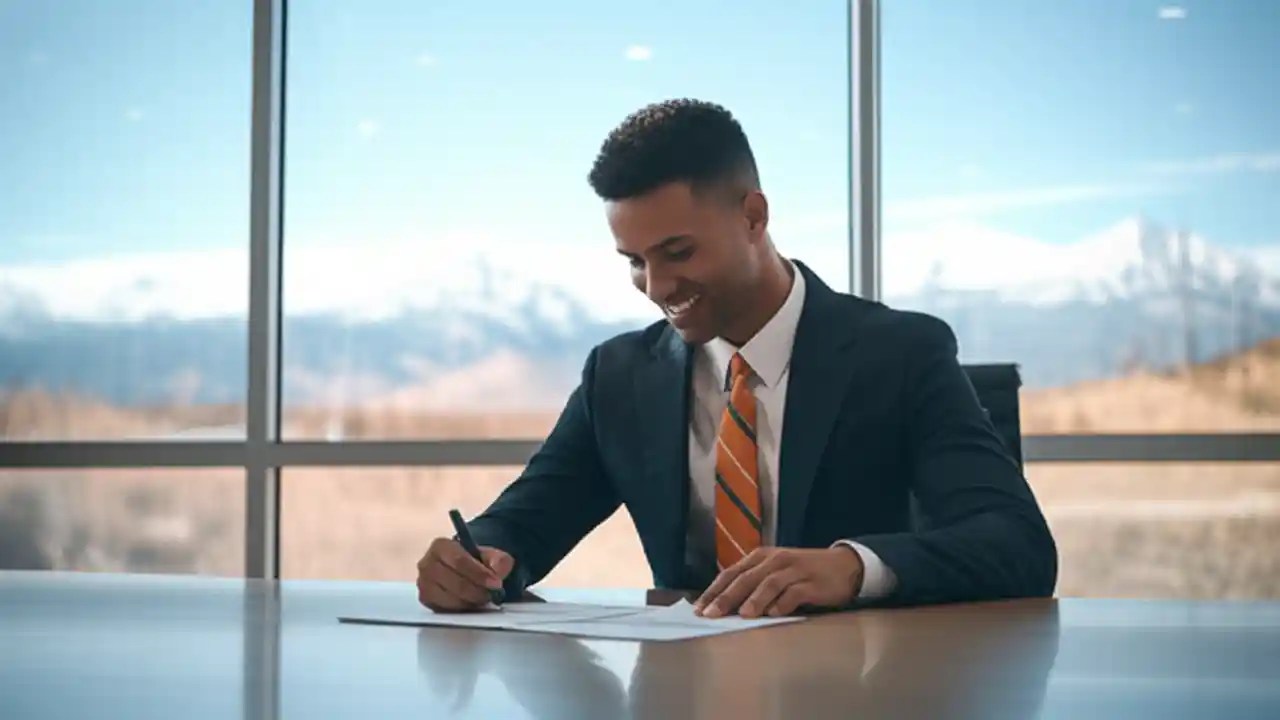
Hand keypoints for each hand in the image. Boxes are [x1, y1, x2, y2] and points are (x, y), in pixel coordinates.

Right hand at [416, 538, 513, 611]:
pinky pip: (445, 609)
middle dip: (477, 591)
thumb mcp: (489, 555)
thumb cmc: (472, 561)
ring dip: (471, 601)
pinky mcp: (426, 600)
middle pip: (455, 582)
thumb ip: (497, 559)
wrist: (460, 570)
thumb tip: (496, 569)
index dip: (479, 574)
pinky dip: (461, 609)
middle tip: (491, 594)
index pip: (459, 561)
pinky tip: (471, 604)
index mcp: (440, 546)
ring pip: (450, 599)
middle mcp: (427, 564)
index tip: (495, 583)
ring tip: (482, 598)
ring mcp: (424, 584)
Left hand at [693, 546, 863, 618]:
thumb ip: (753, 585)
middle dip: (726, 597)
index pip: (731, 573)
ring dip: (755, 599)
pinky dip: (784, 603)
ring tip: (743, 615)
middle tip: (711, 615)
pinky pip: (795, 593)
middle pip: (746, 578)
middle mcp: (775, 560)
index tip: (699, 609)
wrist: (843, 565)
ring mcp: (794, 570)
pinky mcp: (812, 583)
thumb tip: (724, 607)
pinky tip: (775, 614)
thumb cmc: (802, 572)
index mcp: (761, 557)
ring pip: (769, 583)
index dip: (714, 591)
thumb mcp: (774, 572)